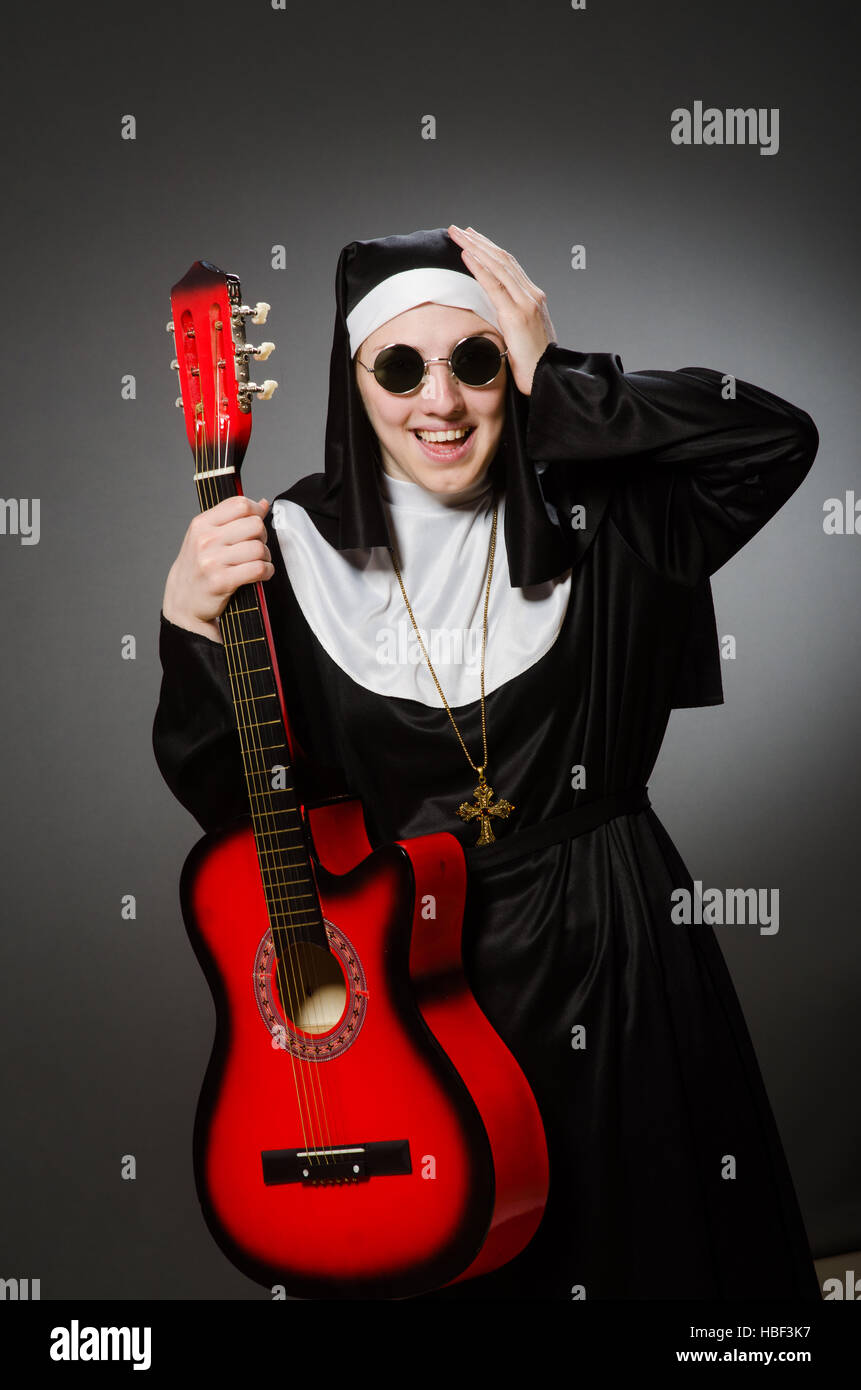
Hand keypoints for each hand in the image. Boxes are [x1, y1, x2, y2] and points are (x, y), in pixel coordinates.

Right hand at [162, 495, 273, 642]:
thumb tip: (263, 503)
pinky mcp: (221, 581)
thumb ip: (232, 519)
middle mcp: (205, 540)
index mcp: (201, 524)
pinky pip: (257, 569)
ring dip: (265, 557)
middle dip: (262, 536)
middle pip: (254, 525)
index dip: (257, 511)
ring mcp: (212, 561)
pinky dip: (266, 571)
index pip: (240, 504)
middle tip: (256, 546)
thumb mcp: (206, 537)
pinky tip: (260, 573)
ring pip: (258, 548)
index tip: (259, 521)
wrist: (183, 600)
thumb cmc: (198, 567)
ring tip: (258, 562)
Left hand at [447, 224, 555, 394]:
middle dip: (479, 242)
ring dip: (475, 247)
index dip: (489, 249)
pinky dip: (479, 267)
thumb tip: (494, 314)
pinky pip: (494, 285)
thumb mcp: (522, 335)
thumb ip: (511, 319)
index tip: (472, 238)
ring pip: (498, 266)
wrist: (547, 377)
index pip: (509, 265)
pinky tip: (466, 255)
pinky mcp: (517, 315)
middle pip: (502, 259)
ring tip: (457, 235)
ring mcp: (525, 303)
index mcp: (533, 298)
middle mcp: (531, 295)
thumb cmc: (534, 363)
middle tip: (459, 229)